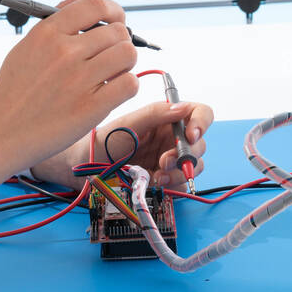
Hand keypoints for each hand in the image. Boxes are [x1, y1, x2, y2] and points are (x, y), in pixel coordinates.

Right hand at [0, 0, 139, 172]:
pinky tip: (112, 91)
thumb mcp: (27, 46)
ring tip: (111, 74)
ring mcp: (78, 79)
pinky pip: (129, 83)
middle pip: (118, 31)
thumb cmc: (14, 90)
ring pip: (128, 54)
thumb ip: (57, 17)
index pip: (96, 4)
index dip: (114, 10)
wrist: (0, 133)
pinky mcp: (90, 108)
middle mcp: (64, 52)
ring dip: (125, 64)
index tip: (115, 21)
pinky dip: (127, 86)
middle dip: (119, 42)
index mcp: (47, 32)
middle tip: (108, 57)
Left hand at [88, 98, 214, 189]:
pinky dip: (173, 183)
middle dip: (186, 154)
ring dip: (179, 171)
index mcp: (168, 118)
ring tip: (157, 174)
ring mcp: (171, 158)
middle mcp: (173, 137)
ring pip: (195, 165)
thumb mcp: (129, 123)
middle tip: (165, 160)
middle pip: (199, 143)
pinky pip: (183, 182)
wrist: (89, 168)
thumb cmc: (105, 140)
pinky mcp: (167, 178)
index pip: (199, 113)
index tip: (191, 136)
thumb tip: (183, 108)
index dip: (201, 122)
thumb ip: (156, 113)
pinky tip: (155, 181)